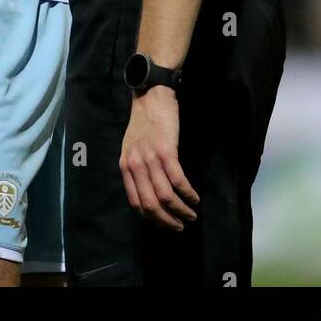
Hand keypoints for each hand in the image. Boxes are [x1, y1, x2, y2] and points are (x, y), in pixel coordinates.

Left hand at [119, 88, 198, 229]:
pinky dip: (187, 193)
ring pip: (165, 196)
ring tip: (191, 214)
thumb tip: (147, 190)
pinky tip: (194, 198)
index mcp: (125, 166)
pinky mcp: (167, 151)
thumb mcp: (132, 146)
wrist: (152, 94)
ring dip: (180, 210)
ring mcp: (150, 159)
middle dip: (167, 221)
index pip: (135, 202)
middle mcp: (135, 165)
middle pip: (150, 205)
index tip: (164, 223)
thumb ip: (136, 167)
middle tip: (180, 226)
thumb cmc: (145, 120)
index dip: (151, 218)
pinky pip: (178, 181)